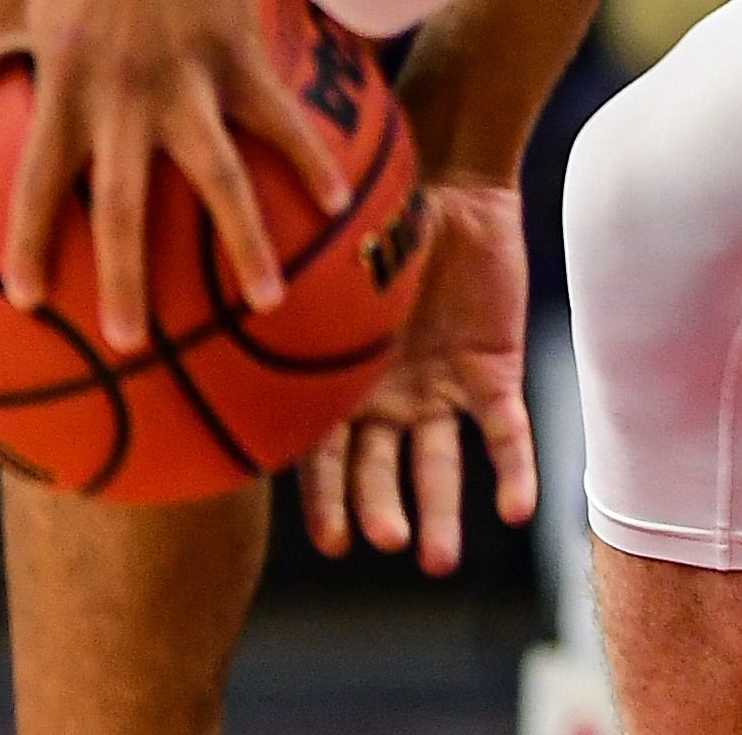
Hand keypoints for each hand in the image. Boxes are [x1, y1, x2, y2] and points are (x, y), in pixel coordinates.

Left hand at [0, 0, 353, 354]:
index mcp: (62, 83)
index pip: (37, 184)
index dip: (29, 243)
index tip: (26, 302)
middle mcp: (122, 92)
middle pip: (122, 203)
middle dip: (125, 277)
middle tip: (132, 342)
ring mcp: (187, 73)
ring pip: (217, 174)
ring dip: (241, 242)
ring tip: (261, 302)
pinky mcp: (237, 48)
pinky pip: (277, 116)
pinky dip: (306, 159)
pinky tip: (332, 202)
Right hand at [298, 177, 534, 573]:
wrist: (455, 183)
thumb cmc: (377, 220)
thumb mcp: (331, 266)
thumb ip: (293, 302)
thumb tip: (225, 308)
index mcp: (340, 384)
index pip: (324, 457)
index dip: (327, 502)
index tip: (333, 544)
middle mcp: (387, 400)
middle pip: (379, 473)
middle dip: (381, 511)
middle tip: (387, 539)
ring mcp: (441, 391)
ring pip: (439, 467)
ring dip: (439, 514)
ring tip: (437, 559)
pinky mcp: (495, 375)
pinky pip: (506, 433)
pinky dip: (514, 472)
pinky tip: (515, 510)